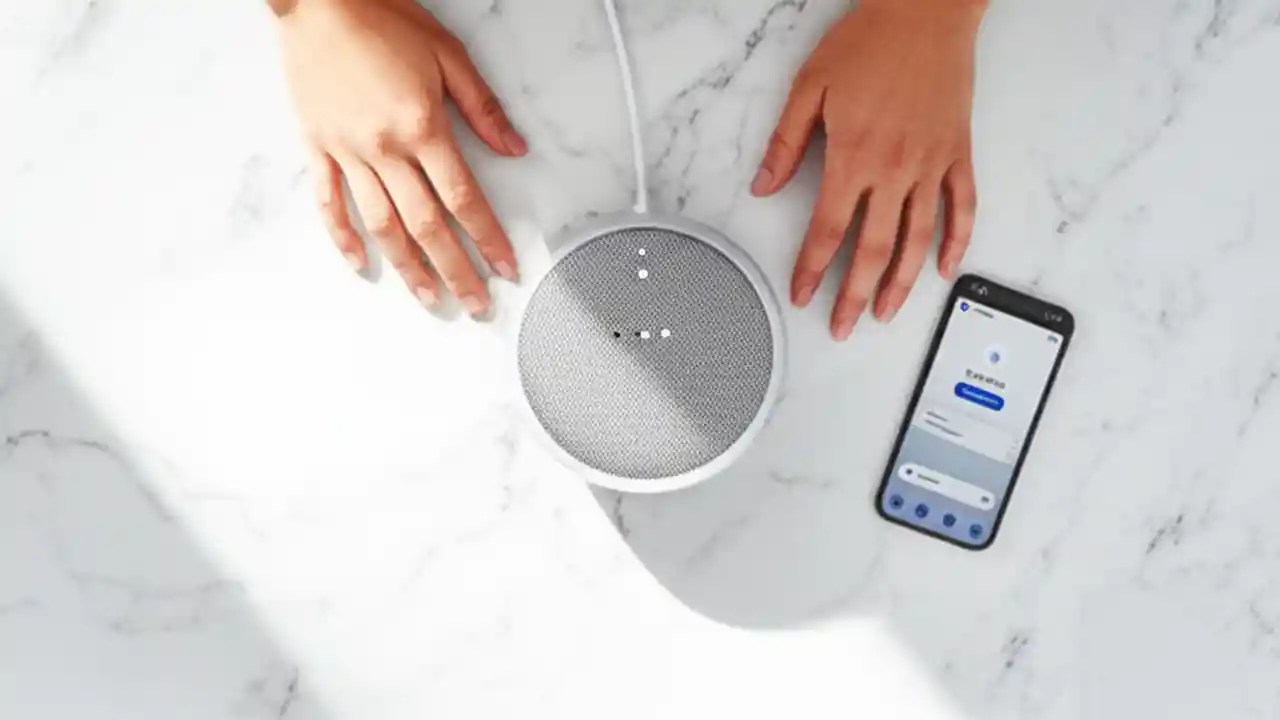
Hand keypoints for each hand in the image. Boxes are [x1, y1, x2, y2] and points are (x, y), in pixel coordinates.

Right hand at [276, 0, 525, 315]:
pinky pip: (329, 202)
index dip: (488, 239)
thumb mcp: (447, 54)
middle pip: (428, 226)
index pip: (464, 199)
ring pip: (382, 225)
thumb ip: (482, 108)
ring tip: (430, 297)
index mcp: (422, 127)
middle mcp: (384, 148)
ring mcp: (348, 152)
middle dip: (456, 271)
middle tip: (476, 304)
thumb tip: (514, 149)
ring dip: (408, 267)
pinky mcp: (318, 147)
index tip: (505, 267)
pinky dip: (343, 236)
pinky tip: (360, 263)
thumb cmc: (381, 18)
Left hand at [752, 0, 985, 339]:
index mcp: (854, 156)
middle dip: (855, 295)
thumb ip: (785, 143)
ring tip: (886, 313)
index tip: (804, 294)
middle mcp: (895, 169)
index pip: (827, 231)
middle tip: (842, 326)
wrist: (927, 10)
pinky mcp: (957, 154)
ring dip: (902, 284)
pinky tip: (943, 269)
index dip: (813, 270)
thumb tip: (763, 186)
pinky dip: (955, 242)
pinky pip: (962, 208)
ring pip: (918, 240)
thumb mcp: (809, 87)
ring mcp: (931, 165)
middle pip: (874, 250)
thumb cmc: (870, 41)